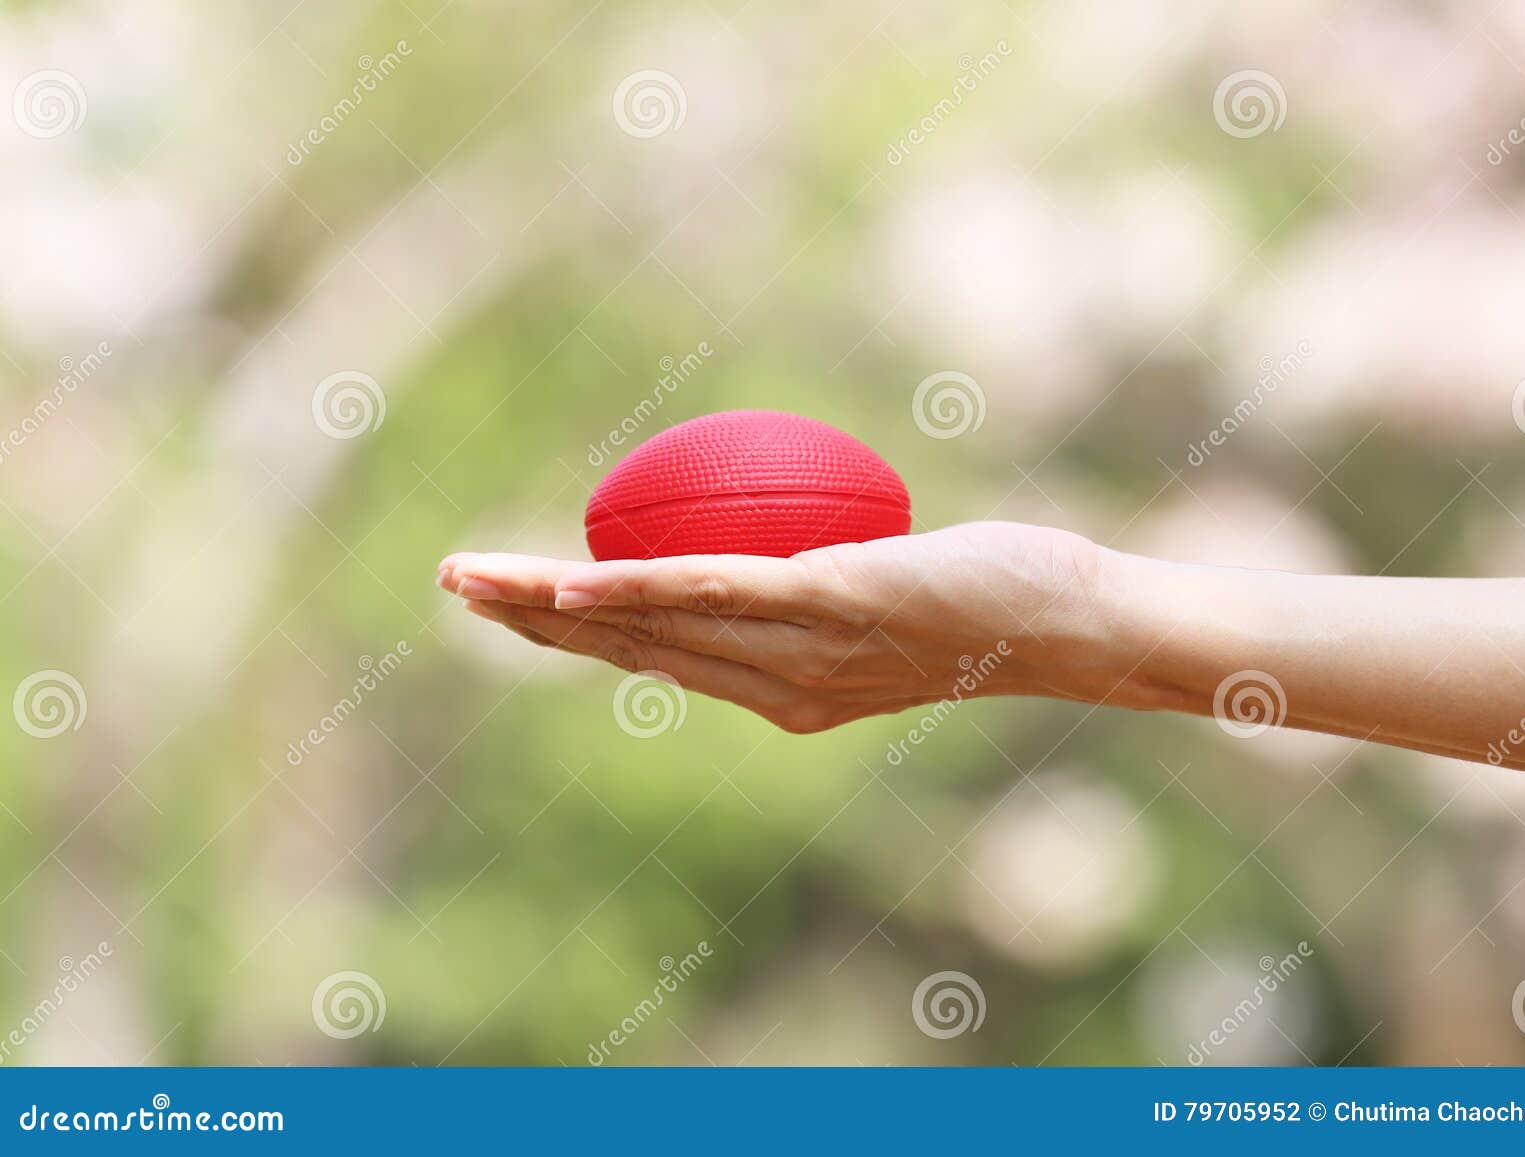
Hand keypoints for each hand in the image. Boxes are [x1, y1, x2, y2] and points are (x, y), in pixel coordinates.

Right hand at [437, 522, 1111, 732]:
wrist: (1071, 624)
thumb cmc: (987, 598)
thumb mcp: (887, 594)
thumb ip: (825, 582)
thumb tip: (792, 541)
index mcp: (782, 687)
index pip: (658, 657)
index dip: (575, 631)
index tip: (511, 600)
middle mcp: (777, 685)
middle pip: (631, 650)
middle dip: (533, 622)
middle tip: (454, 583)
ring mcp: (800, 651)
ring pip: (651, 625)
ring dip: (552, 603)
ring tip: (476, 580)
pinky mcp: (830, 607)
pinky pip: (713, 594)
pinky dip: (633, 588)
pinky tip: (569, 576)